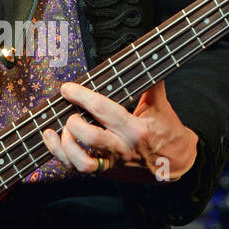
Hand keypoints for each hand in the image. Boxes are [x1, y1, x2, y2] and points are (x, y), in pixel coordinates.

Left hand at [42, 81, 198, 181]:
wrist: (175, 163)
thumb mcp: (160, 106)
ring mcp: (112, 162)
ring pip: (82, 162)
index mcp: (135, 129)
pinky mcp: (105, 171)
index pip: (104, 110)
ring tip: (58, 130)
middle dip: (73, 123)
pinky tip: (53, 140)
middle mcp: (122, 147)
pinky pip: (77, 169)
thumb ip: (151, 83)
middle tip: (70, 112)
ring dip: (65, 145)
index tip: (68, 88)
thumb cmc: (166, 131)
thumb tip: (149, 57)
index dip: (82, 96)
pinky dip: (61, 155)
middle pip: (91, 137)